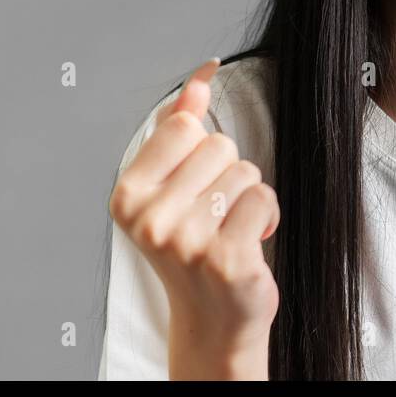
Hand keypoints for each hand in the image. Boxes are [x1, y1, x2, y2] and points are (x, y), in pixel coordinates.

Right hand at [109, 58, 280, 378]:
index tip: (194, 183)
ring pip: (246, 172)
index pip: (183, 125)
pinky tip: (250, 242)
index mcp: (128, 195)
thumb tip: (201, 77)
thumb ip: (180, 128)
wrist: (212, 319)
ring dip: (249, 197)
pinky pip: (263, 198)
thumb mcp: (174, 187)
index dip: (201, 148)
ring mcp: (187, 241)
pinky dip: (267, 215)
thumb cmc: (194, 249)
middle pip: (219, 145)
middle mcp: (150, 219)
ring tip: (231, 229)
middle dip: (228, 173)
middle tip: (215, 213)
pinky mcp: (226, 258)